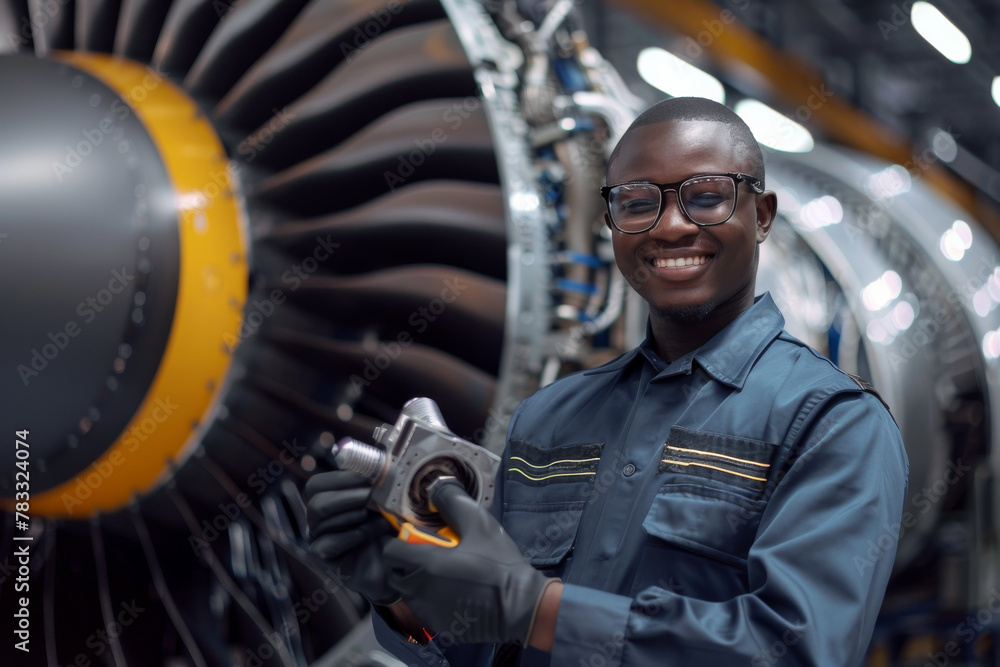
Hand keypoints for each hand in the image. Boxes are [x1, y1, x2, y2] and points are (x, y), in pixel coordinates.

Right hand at [305, 470, 398, 605]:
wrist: (398, 559)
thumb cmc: (390, 524)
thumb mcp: (384, 498)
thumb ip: (377, 480)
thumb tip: (379, 458)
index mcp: (330, 498)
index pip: (318, 484)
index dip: (340, 478)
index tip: (367, 477)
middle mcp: (320, 518)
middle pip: (315, 501)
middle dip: (346, 496)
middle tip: (370, 496)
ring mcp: (319, 538)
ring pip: (321, 521)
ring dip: (354, 515)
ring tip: (379, 516)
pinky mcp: (324, 558)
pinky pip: (327, 543)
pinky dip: (352, 535)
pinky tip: (373, 532)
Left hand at [383, 479, 559, 644]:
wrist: (521, 605)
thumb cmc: (499, 564)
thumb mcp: (478, 524)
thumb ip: (453, 502)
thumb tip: (435, 488)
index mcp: (426, 564)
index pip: (390, 552)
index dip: (399, 542)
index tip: (414, 538)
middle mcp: (420, 591)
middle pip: (396, 574)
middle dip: (407, 563)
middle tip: (431, 554)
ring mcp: (429, 612)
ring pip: (409, 594)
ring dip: (418, 582)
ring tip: (444, 573)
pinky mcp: (441, 627)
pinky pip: (425, 610)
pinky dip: (431, 601)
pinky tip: (454, 592)